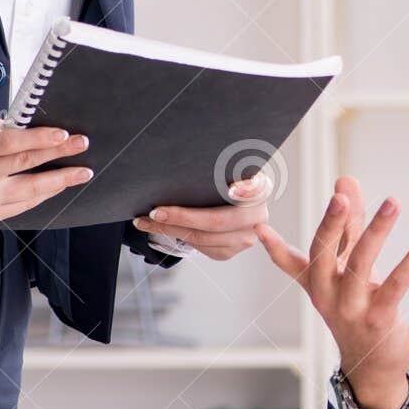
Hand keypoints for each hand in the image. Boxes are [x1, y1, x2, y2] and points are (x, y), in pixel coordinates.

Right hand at [0, 111, 92, 225]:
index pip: (12, 143)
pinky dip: (41, 195)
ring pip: (28, 191)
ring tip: (80, 173)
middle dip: (59, 155)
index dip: (40, 139)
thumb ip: (4, 128)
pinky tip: (56, 186)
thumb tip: (40, 134)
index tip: (65, 134)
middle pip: (25, 165)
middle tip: (82, 146)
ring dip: (59, 181)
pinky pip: (20, 205)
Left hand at [130, 170, 274, 260]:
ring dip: (170, 230)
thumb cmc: (223, 182)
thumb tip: (195, 157)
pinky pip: (200, 247)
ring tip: (147, 221)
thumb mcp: (226, 168)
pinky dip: (177, 237)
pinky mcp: (230, 251)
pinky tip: (161, 228)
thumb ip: (221, 167)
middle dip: (182, 217)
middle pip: (218, 220)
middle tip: (156, 212)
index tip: (232, 188)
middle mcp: (258, 216)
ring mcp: (246, 238)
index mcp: (261, 189)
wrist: (227, 204)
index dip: (246, 190)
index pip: (257, 188)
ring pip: (203, 238)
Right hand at [259, 175, 408, 408]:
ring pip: (362, 262)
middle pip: (323, 254)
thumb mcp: (348, 268)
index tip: (259, 228)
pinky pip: (397, 283)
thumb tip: (346, 180)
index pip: (292, 259)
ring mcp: (352, 308)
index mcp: (316, 282)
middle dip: (332, 224)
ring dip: (377, 229)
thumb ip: (349, 224)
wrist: (373, 365)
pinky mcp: (379, 318)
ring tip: (393, 202)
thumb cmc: (358, 307)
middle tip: (340, 197)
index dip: (274, 246)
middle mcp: (327, 294)